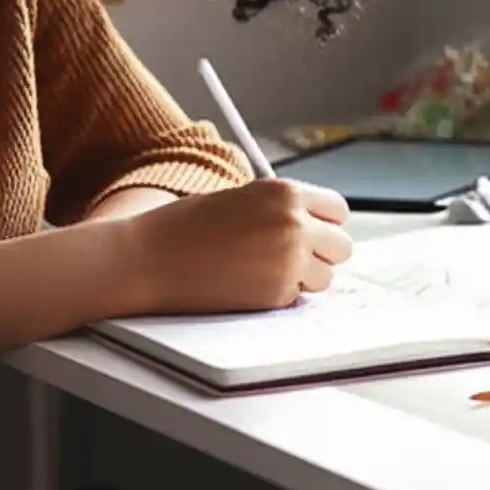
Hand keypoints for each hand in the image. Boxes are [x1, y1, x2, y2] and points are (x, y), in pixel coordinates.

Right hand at [118, 178, 353, 314]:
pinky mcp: (277, 293)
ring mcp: (289, 260)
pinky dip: (280, 295)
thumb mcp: (242, 199)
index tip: (314, 232)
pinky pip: (297, 297)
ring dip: (304, 278)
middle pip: (342, 247)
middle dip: (322, 253)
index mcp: (287, 192)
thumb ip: (282, 209)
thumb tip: (315, 226)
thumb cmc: (186, 226)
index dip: (325, 223)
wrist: (147, 258)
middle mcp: (295, 224)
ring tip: (265, 271)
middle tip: (294, 257)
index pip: (338, 210)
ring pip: (326, 277)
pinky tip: (247, 284)